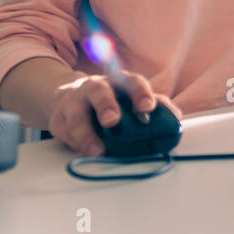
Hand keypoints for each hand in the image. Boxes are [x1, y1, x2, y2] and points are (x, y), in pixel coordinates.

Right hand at [47, 71, 181, 155]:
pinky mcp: (58, 119)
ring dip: (86, 133)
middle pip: (99, 91)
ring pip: (77, 114)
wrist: (69, 97)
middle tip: (113, 121)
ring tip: (97, 150)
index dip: (140, 93)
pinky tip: (83, 151)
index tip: (147, 107)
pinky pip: (64, 131)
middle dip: (106, 105)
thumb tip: (175, 118)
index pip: (131, 82)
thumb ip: (155, 106)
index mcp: (118, 82)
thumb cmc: (109, 99)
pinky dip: (74, 143)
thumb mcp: (131, 98)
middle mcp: (95, 87)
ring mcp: (74, 102)